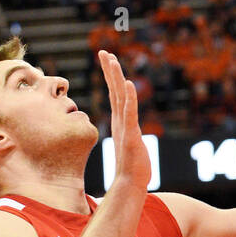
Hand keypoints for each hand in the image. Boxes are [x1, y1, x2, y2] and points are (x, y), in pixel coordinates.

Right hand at [98, 51, 150, 191]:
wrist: (130, 184)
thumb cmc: (131, 169)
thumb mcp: (130, 146)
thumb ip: (127, 137)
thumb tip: (126, 136)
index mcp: (120, 122)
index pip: (115, 94)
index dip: (111, 77)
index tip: (107, 60)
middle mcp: (120, 121)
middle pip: (114, 90)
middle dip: (110, 70)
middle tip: (104, 51)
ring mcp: (124, 127)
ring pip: (119, 97)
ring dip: (116, 78)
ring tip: (112, 60)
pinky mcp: (130, 135)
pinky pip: (130, 113)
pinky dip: (129, 97)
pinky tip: (128, 83)